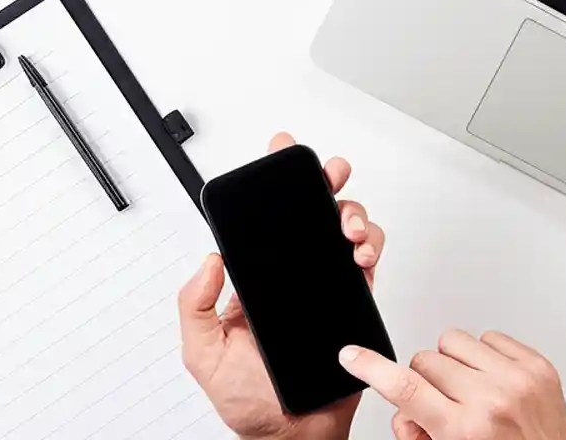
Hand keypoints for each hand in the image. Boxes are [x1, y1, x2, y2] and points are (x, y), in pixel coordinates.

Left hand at [178, 132, 384, 439]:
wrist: (293, 434)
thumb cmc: (249, 402)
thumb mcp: (202, 354)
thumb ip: (194, 306)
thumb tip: (208, 259)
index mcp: (257, 279)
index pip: (267, 221)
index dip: (278, 183)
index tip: (281, 154)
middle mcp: (293, 276)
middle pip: (314, 213)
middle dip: (326, 184)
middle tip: (329, 177)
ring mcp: (325, 285)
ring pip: (346, 230)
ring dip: (353, 216)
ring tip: (347, 230)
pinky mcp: (352, 301)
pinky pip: (368, 262)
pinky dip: (372, 247)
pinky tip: (361, 253)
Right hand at [339, 330, 565, 439]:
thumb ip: (415, 431)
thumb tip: (403, 405)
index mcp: (464, 430)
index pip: (404, 387)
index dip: (372, 368)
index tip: (352, 356)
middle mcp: (492, 400)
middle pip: (424, 361)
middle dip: (426, 383)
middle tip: (443, 407)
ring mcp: (518, 380)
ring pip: (454, 341)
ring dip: (455, 364)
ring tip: (471, 392)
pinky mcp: (537, 366)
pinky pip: (491, 337)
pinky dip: (486, 356)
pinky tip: (494, 382)